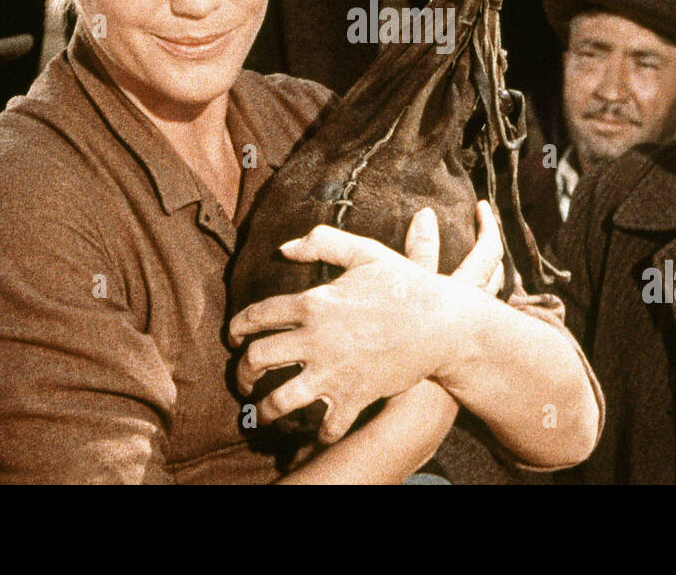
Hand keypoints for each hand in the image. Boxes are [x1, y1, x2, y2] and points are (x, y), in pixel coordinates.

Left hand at [229, 204, 504, 442]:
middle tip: (243, 380)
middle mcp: (315, 339)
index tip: (233, 338)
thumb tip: (283, 248)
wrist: (441, 323)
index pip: (257, 316)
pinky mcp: (355, 397)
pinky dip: (319, 433)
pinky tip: (316, 430)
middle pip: (257, 359)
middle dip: (242, 373)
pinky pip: (326, 426)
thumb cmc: (405, 284)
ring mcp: (333, 372)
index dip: (236, 328)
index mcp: (313, 302)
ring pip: (280, 401)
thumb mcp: (365, 252)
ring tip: (264, 414)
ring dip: (265, 411)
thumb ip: (323, 242)